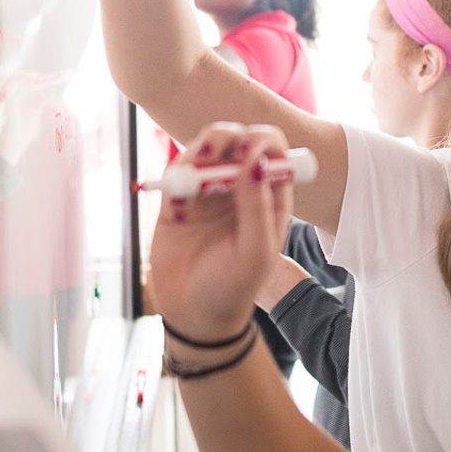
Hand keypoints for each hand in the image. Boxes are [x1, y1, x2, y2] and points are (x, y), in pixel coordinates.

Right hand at [147, 123, 292, 340]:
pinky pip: (177, 173)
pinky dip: (177, 172)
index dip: (263, 142)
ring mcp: (208, 193)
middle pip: (237, 143)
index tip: (250, 150)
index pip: (273, 153)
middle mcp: (239, 189)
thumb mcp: (255, 252)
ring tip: (198, 162)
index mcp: (268, 198)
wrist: (193, 315)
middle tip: (220, 148)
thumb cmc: (233, 288)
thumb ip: (257, 206)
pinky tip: (178, 193)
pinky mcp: (178, 202)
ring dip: (202, 147)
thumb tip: (256, 160)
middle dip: (229, 137)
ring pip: (206, 151)